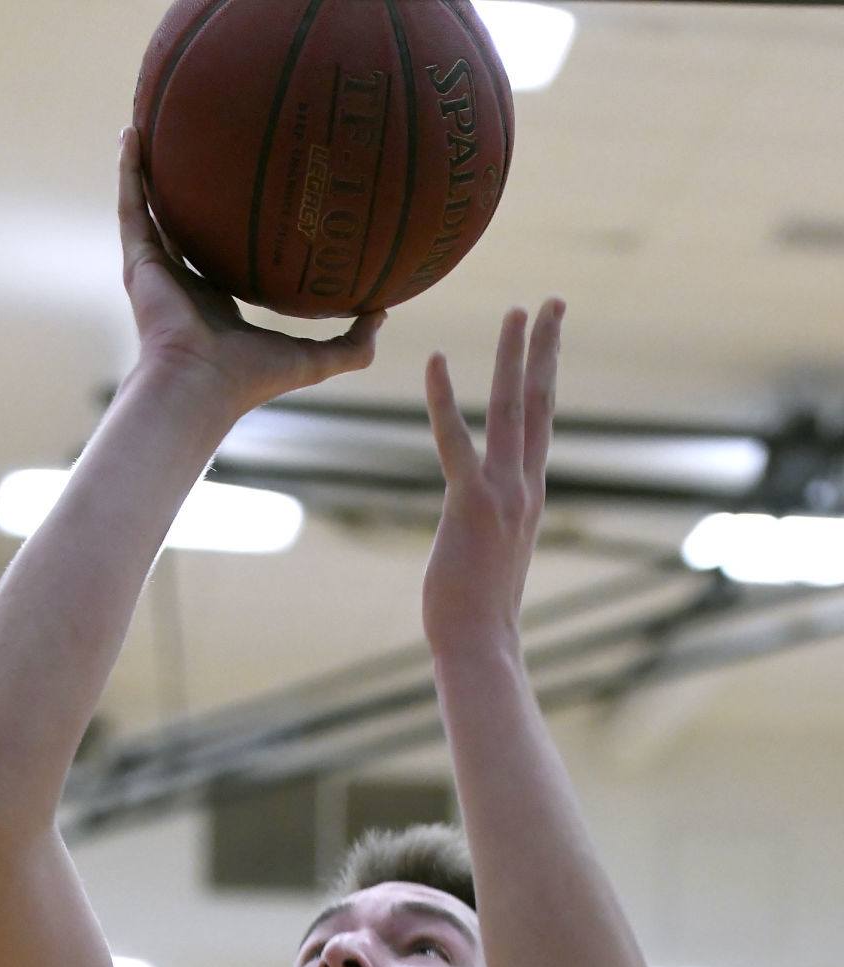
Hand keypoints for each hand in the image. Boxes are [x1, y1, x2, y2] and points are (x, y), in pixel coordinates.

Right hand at [118, 126, 384, 422]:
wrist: (200, 387)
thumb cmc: (252, 380)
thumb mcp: (316, 360)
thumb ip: (353, 343)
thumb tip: (384, 312)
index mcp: (217, 302)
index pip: (224, 255)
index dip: (235, 226)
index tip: (255, 192)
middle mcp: (183, 282)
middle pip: (186, 225)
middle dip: (191, 190)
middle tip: (206, 145)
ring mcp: (156, 270)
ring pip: (151, 207)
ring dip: (150, 168)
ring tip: (155, 123)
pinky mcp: (138, 261)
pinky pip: (131, 205)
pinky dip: (128, 170)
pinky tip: (132, 132)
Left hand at [422, 300, 563, 661]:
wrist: (480, 645)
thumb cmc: (478, 615)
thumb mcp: (489, 560)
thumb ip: (489, 531)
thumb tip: (478, 531)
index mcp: (529, 497)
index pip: (543, 424)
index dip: (546, 375)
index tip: (549, 336)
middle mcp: (524, 488)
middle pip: (541, 403)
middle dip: (546, 348)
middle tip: (551, 301)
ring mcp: (502, 494)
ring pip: (513, 410)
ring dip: (514, 356)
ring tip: (516, 309)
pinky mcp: (469, 504)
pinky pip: (455, 441)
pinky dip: (445, 399)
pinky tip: (436, 360)